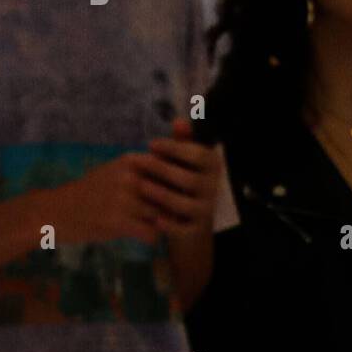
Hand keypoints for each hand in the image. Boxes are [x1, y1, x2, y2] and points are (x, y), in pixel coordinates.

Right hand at [42, 152, 166, 245]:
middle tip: (157, 216)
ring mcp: (124, 198)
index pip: (171, 171)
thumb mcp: (115, 172)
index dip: (174, 187)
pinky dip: (149, 238)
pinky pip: (152, 234)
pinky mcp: (117, 221)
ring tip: (144, 225)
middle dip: (169, 208)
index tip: (166, 198)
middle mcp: (130, 176)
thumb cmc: (89, 194)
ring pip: (163, 216)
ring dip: (158, 224)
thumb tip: (179, 183)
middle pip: (171, 195)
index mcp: (132, 161)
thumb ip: (144, 173)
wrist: (53, 211)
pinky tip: (138, 235)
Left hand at [142, 118, 222, 235]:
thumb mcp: (183, 161)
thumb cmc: (182, 182)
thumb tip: (179, 121)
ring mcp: (206, 211)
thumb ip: (181, 142)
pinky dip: (168, 225)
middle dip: (163, 170)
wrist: (189, 222)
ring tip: (141, 187)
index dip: (175, 149)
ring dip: (163, 195)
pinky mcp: (196, 231)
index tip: (151, 144)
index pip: (200, 155)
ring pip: (186, 204)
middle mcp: (214, 188)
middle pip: (190, 179)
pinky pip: (183, 229)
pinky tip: (152, 217)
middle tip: (137, 163)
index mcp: (213, 167)